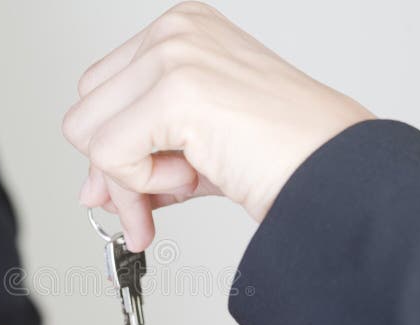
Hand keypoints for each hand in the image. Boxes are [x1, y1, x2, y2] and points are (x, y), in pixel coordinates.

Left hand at [62, 1, 373, 250]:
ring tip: (191, 176)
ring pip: (88, 134)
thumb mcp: (191, 153)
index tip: (142, 187)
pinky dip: (144, 185)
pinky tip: (195, 174)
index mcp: (180, 33)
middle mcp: (174, 32)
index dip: (114, 150)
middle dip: (116, 171)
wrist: (335, 172)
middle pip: (85, 113)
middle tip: (159, 197)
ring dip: (133, 179)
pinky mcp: (176, 89)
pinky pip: (110, 154)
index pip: (100, 94)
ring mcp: (174, 53)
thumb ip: (137, 160)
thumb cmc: (282, 156)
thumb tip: (90, 191)